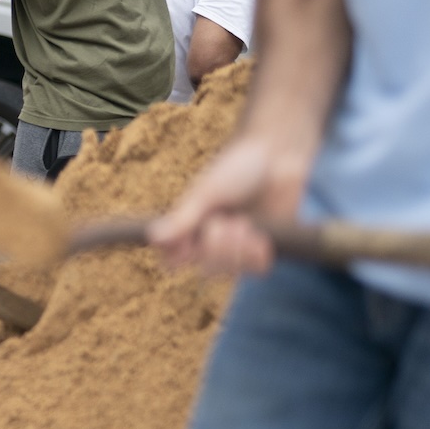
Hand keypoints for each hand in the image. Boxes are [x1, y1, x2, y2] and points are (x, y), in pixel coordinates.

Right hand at [148, 135, 309, 275]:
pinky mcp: (264, 248)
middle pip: (205, 269)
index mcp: (190, 226)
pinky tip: (260, 236)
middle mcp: (211, 240)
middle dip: (216, 247)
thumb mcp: (205, 194)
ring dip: (238, 248)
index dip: (177, 257)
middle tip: (225, 220)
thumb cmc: (236, 169)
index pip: (172, 259)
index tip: (188, 243)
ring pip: (231, 270)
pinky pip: (257, 269)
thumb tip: (152, 237)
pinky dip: (257, 254)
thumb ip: (182, 219)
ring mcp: (238, 246)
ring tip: (244, 222)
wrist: (277, 158)